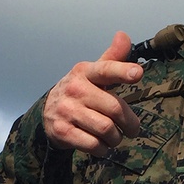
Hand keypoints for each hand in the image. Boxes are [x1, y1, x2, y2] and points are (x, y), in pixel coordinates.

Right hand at [43, 32, 143, 156]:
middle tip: (133, 129)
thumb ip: (111, 58)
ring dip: (116, 138)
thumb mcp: (92, 73)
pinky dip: (102, 149)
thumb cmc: (78, 92)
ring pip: (106, 129)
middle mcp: (75, 90)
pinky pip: (93, 144)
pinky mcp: (63, 132)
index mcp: (84, 72)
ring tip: (115, 138)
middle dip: (130, 123)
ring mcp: (67, 111)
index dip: (122, 71)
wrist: (46, 113)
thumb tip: (124, 35)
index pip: (105, 69)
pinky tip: (102, 146)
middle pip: (114, 108)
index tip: (137, 74)